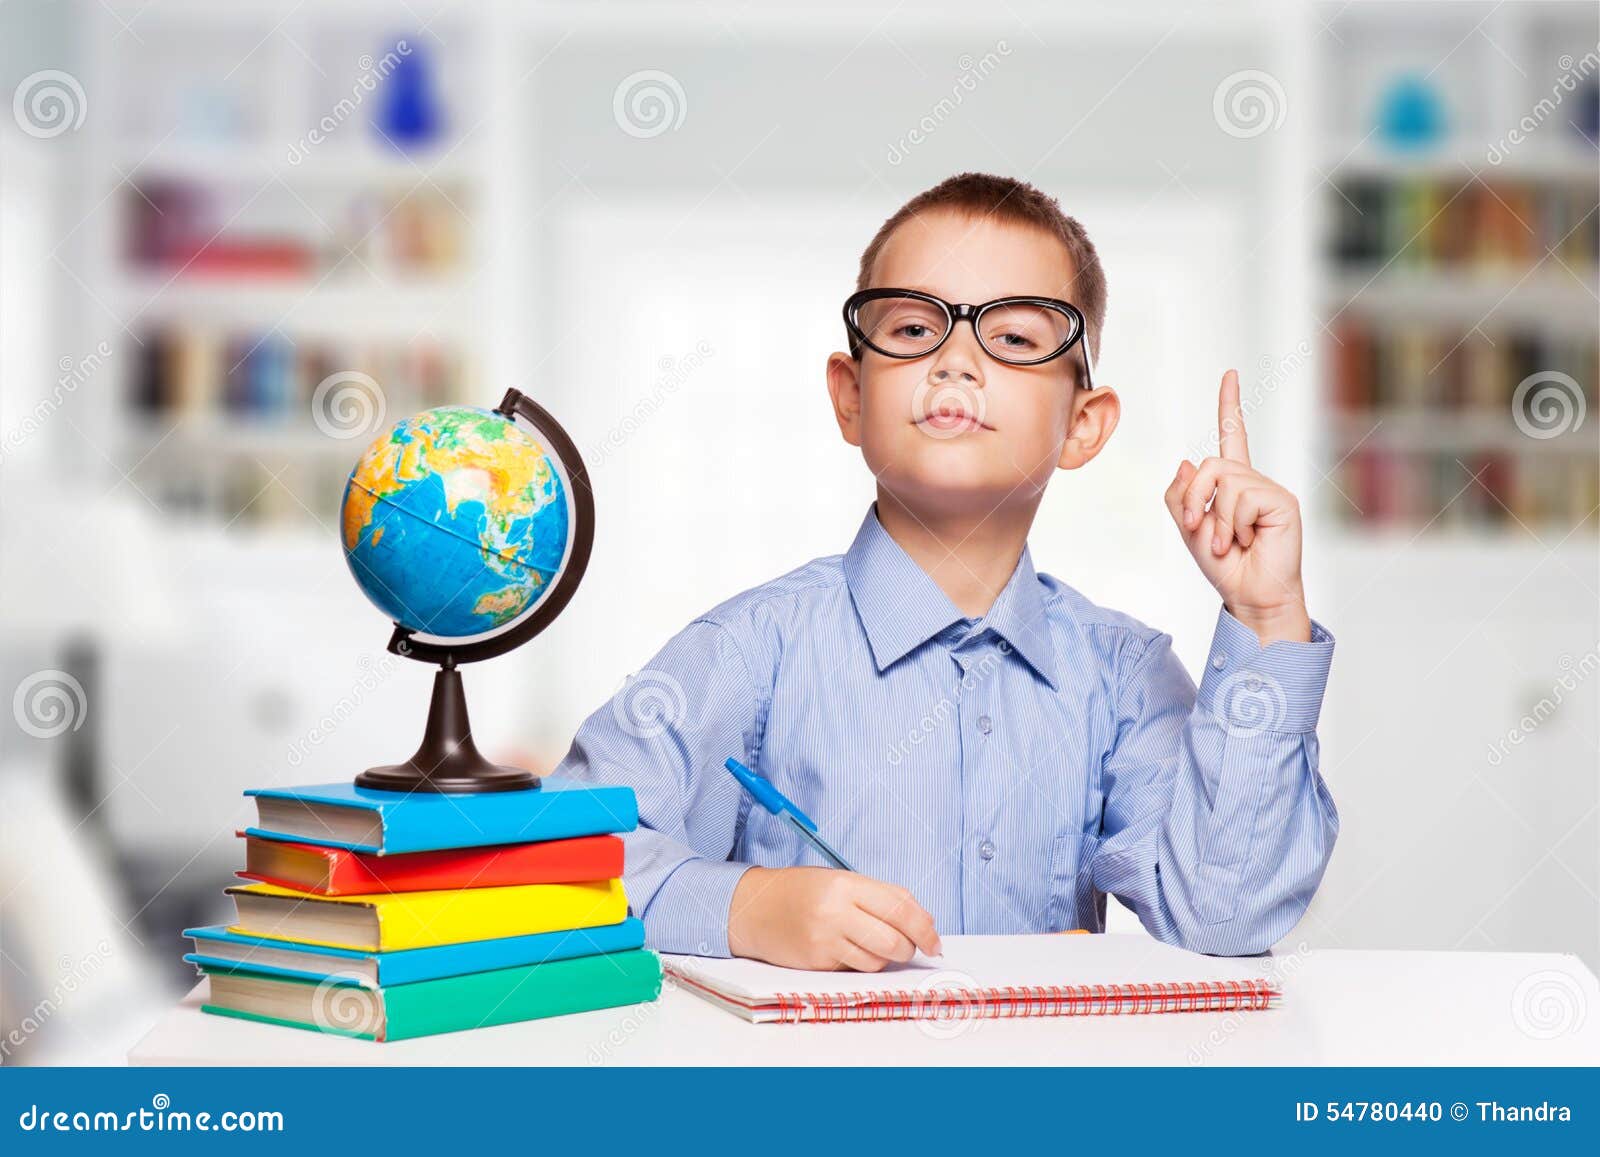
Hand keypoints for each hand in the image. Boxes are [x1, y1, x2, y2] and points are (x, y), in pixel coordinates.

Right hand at [727, 866, 941, 970]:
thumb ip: (881, 896)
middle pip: (894, 940)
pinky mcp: (816, 962)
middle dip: (909, 948)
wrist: (753, 908)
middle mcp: (835, 911)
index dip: (925, 928)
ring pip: (877, 961)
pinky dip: (861, 964)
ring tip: (871, 943)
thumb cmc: (801, 891)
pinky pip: (855, 970)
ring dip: (885, 958)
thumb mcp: (841, 880)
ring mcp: (824, 940)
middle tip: (908, 946)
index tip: (935, 941)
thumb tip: (923, 922)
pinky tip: (850, 951)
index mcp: (846, 884)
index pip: (900, 908)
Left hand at [1163, 369, 1310, 644]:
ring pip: (1224, 481)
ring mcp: (1269, 490)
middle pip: (1210, 464)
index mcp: (1232, 484)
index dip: (1230, 405)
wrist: (1250, 596)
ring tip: (1229, 544)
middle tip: (1201, 531)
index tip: (1230, 374)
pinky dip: (1234, 525)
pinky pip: (1242, 498)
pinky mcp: (1282, 501)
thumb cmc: (1224, 567)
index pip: (1231, 436)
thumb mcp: (1189, 529)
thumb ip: (1180, 495)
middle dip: (1195, 499)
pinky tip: (1248, 541)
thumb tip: (1186, 462)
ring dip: (1216, 520)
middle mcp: (1253, 481)